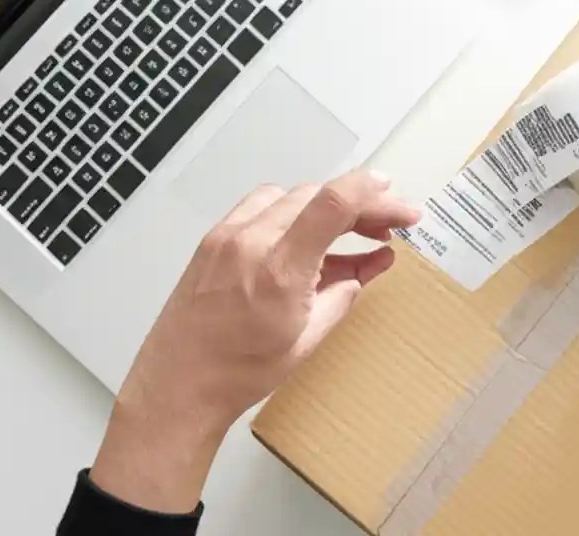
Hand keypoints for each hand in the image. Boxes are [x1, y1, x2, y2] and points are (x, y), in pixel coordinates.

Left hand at [90, 171, 419, 511]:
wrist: (177, 385)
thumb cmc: (241, 373)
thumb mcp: (308, 339)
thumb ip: (345, 293)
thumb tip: (374, 264)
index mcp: (279, 270)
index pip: (333, 204)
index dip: (375, 196)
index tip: (401, 208)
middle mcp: (250, 241)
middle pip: (317, 194)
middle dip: (360, 205)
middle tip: (386, 228)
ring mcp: (227, 236)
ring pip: (290, 196)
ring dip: (326, 206)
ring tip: (354, 234)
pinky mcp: (213, 239)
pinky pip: (262, 207)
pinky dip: (293, 213)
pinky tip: (310, 237)